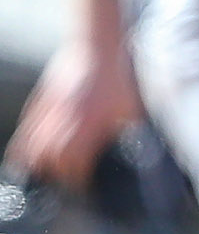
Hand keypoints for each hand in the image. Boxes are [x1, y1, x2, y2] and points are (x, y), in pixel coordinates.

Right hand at [4, 40, 141, 189]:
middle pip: (50, 158)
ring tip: (47, 175)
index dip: (78, 177)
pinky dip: (25, 146)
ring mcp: (49, 111)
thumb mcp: (131, 108)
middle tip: (69, 181)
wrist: (95, 48)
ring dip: (39, 163)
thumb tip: (139, 153)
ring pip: (33, 146)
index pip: (75, 160)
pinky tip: (28, 156)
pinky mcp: (40, 102)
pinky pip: (26, 130)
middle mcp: (65, 119)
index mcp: (89, 122)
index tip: (84, 186)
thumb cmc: (116, 78)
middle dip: (59, 174)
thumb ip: (129, 133)